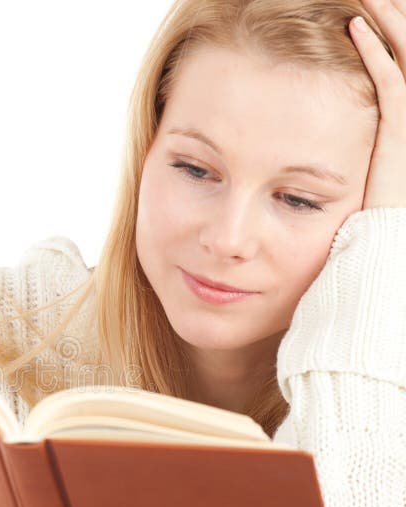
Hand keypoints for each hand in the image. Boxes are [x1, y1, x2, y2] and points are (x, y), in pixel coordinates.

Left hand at [349, 1, 405, 208]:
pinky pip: (390, 81)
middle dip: (398, 12)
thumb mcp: (387, 150)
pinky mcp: (402, 129)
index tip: (386, 4)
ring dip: (386, 20)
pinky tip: (355, 29)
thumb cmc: (386, 201)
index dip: (404, 27)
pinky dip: (372, 52)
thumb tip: (371, 91)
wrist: (393, 235)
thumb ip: (387, 117)